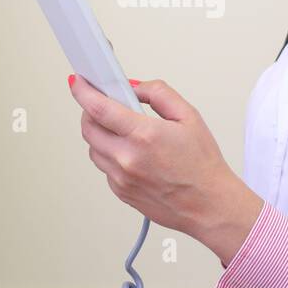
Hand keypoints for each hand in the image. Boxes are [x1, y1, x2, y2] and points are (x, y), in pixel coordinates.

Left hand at [68, 74, 260, 256]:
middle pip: (88, 127)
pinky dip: (111, 156)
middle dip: (90, 111)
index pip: (98, 107)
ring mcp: (121, 178)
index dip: (83, 91)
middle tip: (104, 104)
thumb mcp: (189, 116)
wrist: (209, 205)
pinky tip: (132, 154)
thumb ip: (158, 93)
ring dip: (101, 134)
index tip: (78, 82)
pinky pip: (104, 168)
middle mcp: (128, 158)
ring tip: (124, 131)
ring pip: (93, 148)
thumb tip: (134, 87)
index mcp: (144, 135)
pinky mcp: (121, 192)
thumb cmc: (203, 165)